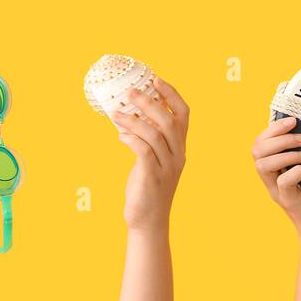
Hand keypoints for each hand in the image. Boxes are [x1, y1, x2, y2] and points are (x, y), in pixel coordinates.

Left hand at [112, 79, 188, 232]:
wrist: (149, 221)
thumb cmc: (147, 189)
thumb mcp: (153, 160)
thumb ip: (149, 141)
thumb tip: (130, 117)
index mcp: (180, 148)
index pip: (184, 115)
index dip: (172, 95)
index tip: (156, 79)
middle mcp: (178, 155)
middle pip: (170, 121)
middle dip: (151, 102)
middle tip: (130, 91)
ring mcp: (167, 167)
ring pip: (155, 135)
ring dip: (134, 120)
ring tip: (116, 112)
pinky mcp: (152, 178)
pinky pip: (143, 152)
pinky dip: (131, 139)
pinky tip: (119, 135)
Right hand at [252, 117, 300, 245]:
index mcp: (271, 168)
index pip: (258, 143)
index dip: (272, 129)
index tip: (292, 121)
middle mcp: (269, 179)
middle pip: (256, 151)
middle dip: (279, 138)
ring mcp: (275, 190)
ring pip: (263, 165)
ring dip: (287, 154)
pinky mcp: (287, 200)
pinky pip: (283, 181)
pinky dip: (296, 172)